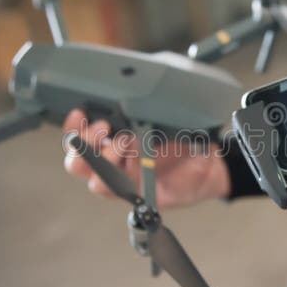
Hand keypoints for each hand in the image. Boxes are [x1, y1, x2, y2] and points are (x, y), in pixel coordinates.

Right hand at [62, 109, 231, 207]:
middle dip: (82, 146)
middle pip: (78, 164)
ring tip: (124, 143)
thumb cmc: (188, 136)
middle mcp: (116, 163)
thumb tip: (131, 89)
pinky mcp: (144, 197)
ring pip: (97, 182)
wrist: (213, 160)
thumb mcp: (166, 113)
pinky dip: (126, 180)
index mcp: (114, 141)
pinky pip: (126, 195)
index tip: (79, 113)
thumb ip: (145, 105)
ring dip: (104, 161)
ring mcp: (129, 182)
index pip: (80, 138)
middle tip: (102, 129)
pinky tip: (138, 164)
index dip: (73, 128)